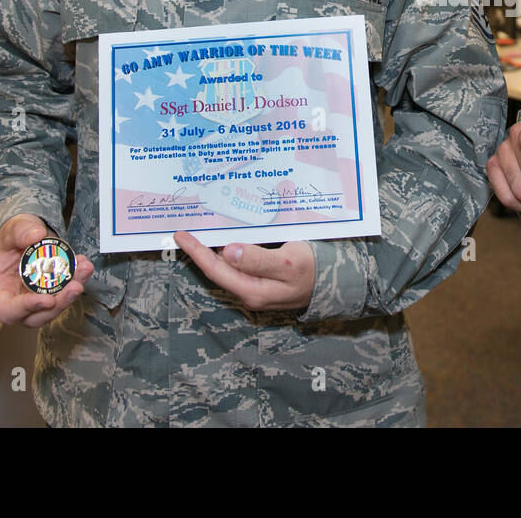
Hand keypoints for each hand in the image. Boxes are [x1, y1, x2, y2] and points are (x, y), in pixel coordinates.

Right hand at [0, 213, 92, 327]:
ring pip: (55, 307)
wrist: (24, 239)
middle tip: (76, 287)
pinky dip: (77, 280)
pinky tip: (84, 265)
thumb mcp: (11, 231)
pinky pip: (65, 294)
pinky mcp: (52, 295)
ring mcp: (35, 302)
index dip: (28, 308)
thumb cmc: (11, 241)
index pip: (9, 311)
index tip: (48, 299)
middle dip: (59, 303)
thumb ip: (19, 232)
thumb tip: (36, 235)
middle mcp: (16, 303)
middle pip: (37, 317)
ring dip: (72, 292)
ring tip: (84, 269)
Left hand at [173, 231, 315, 311]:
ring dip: (212, 249)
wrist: (340, 281)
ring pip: (226, 266)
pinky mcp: (263, 279)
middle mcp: (250, 291)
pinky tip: (226, 237)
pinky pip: (238, 264)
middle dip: (199, 250)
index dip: (196, 251)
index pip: (215, 269)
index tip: (181, 235)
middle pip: (216, 269)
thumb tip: (228, 252)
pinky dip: (228, 250)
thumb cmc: (315, 271)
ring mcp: (256, 286)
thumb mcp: (289, 262)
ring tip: (199, 231)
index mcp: (252, 290)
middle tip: (185, 229)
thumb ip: (258, 259)